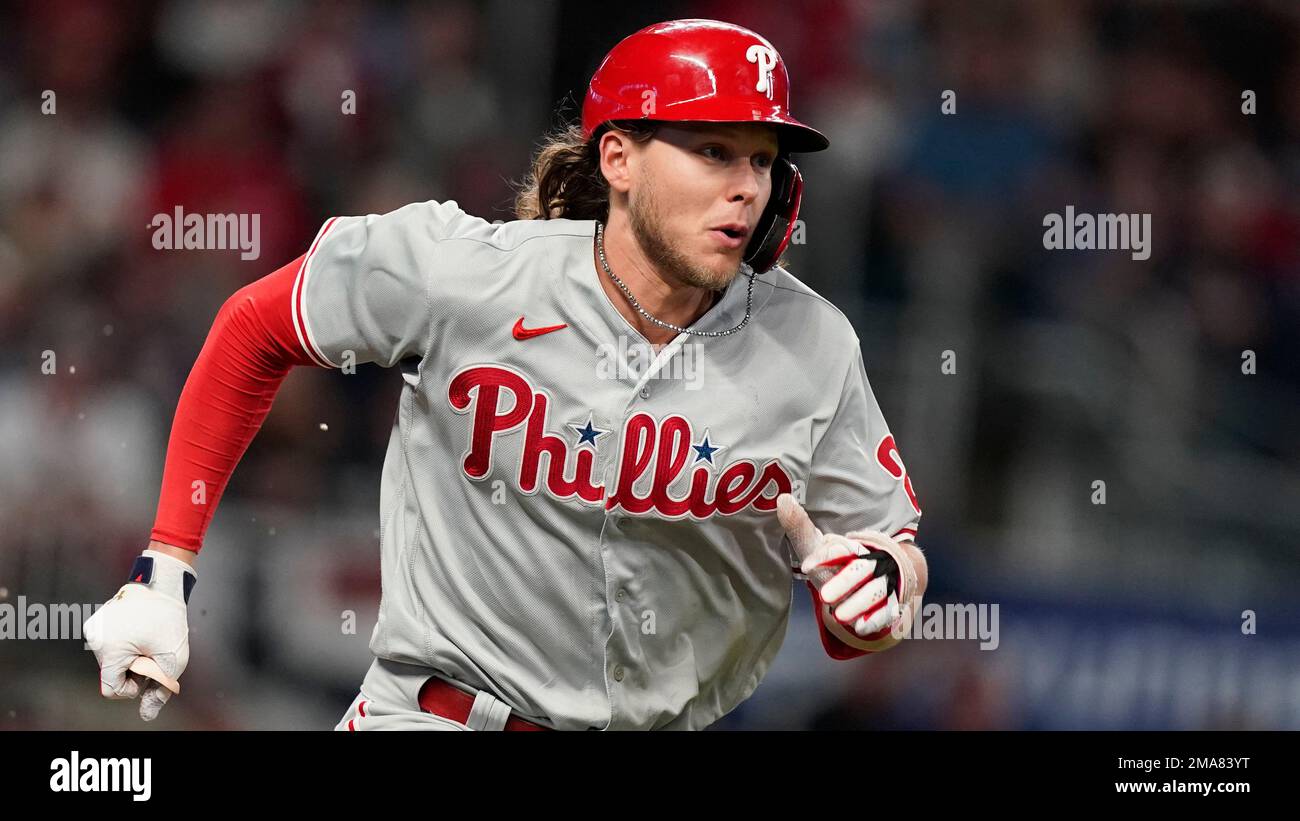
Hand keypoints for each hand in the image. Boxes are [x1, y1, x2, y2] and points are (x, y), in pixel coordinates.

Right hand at [83, 550, 194, 720]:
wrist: (162, 583)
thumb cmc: (168, 619)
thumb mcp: (172, 659)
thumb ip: (160, 690)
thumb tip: (147, 714)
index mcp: (110, 651)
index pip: (112, 689)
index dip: (133, 688)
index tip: (149, 673)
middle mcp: (95, 640)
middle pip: (111, 674)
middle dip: (133, 670)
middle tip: (152, 652)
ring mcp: (93, 629)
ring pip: (110, 659)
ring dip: (129, 657)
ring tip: (147, 639)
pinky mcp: (97, 620)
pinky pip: (109, 644)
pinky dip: (124, 644)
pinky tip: (139, 631)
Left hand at [777, 494, 920, 650]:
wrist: (876, 578)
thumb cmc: (837, 563)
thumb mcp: (816, 546)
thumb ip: (799, 527)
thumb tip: (782, 498)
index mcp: (853, 546)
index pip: (842, 548)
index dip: (825, 556)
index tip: (806, 566)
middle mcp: (871, 563)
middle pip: (862, 570)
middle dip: (845, 582)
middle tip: (825, 596)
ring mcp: (882, 584)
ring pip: (876, 591)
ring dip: (859, 603)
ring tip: (840, 615)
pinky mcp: (890, 604)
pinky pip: (887, 611)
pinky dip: (875, 619)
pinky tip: (860, 626)